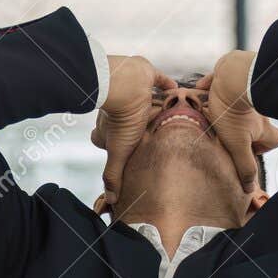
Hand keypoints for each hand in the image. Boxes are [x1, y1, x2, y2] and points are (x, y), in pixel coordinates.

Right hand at [91, 55, 174, 211]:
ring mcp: (132, 93)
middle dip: (131, 126)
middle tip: (143, 133)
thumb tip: (111, 200)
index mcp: (108, 127)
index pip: (103, 138)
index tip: (119, 149)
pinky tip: (174, 88)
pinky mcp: (145, 77)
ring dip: (149, 106)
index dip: (107, 143)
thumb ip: (114, 175)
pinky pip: (158, 80)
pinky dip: (165, 83)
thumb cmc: (121, 121)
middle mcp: (118, 110)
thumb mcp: (118, 152)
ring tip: (163, 115)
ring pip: (139, 101)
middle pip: (120, 120)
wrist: (124, 86)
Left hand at [201, 50, 277, 192]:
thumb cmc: (234, 112)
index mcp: (261, 127)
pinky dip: (214, 88)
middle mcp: (257, 111)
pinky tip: (201, 90)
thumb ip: (244, 166)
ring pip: (241, 105)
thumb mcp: (237, 145)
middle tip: (228, 133)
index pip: (273, 140)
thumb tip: (249, 189)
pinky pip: (223, 84)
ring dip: (229, 110)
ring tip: (212, 114)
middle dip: (245, 130)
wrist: (233, 76)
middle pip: (258, 123)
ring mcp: (245, 95)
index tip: (250, 151)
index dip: (264, 147)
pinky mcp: (231, 79)